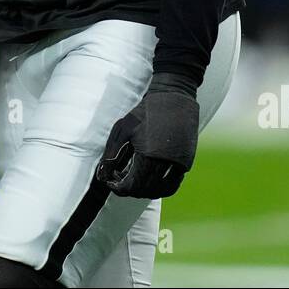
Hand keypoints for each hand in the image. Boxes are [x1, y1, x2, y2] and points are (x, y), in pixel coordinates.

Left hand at [96, 73, 199, 197]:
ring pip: (160, 191)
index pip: (132, 186)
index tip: (111, 181)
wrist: (173, 97)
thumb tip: (102, 176)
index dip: (118, 188)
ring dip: (145, 191)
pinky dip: (161, 188)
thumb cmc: (144, 111)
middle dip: (129, 189)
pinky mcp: (186, 161)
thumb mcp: (123, 129)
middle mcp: (165, 163)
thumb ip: (111, 154)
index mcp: (148, 156)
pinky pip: (173, 185)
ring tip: (134, 180)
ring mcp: (179, 164)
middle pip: (145, 191)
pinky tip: (150, 180)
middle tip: (120, 178)